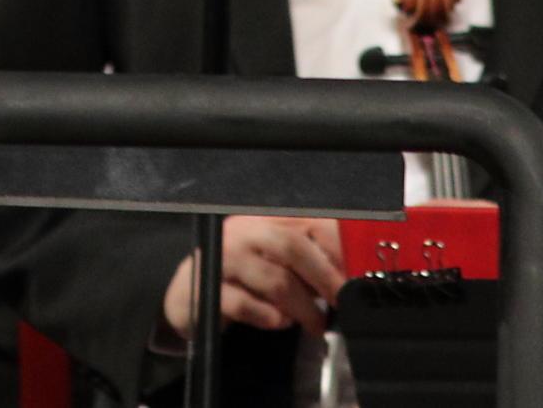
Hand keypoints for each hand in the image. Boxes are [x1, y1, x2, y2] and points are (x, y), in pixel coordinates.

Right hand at [160, 215, 344, 338]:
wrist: (188, 294)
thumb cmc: (241, 276)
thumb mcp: (273, 260)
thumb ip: (305, 262)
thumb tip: (348, 279)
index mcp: (264, 219)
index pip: (307, 221)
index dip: (336, 248)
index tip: (355, 275)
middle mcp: (242, 231)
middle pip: (291, 246)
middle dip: (324, 278)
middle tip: (342, 303)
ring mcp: (222, 258)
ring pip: (273, 280)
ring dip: (302, 308)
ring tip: (316, 325)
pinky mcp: (207, 289)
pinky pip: (245, 304)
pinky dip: (268, 317)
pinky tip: (278, 322)